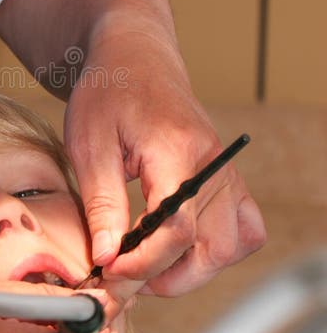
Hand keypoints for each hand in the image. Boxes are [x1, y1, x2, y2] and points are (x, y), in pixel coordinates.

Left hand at [64, 27, 265, 296]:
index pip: (177, 227)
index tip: (109, 269)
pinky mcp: (228, 177)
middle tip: (126, 276)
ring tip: (149, 266)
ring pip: (233, 245)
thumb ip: (101, 203)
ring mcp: (226, 171)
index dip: (143, 261)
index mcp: (176, 149)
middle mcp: (213, 163)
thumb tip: (108, 257)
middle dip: (168, 276)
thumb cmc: (108, 91)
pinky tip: (178, 248)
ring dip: (194, 270)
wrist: (135, 56)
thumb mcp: (88, 143)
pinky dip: (218, 249)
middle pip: (213, 246)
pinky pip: (244, 228)